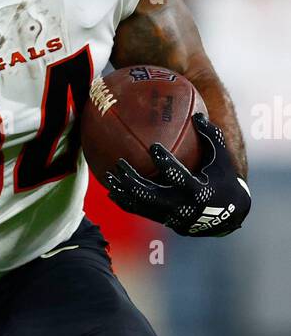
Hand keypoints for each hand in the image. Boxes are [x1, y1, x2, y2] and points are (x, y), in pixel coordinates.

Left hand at [106, 114, 250, 236]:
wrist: (227, 217)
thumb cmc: (224, 179)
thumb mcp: (222, 158)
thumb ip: (211, 136)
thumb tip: (197, 114)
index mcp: (198, 191)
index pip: (178, 177)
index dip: (165, 163)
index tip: (153, 147)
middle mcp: (182, 207)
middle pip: (151, 195)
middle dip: (133, 180)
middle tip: (119, 163)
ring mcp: (171, 216)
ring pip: (141, 205)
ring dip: (123, 192)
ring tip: (108, 177)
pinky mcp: (164, 221)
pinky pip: (140, 211)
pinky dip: (125, 201)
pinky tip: (112, 190)